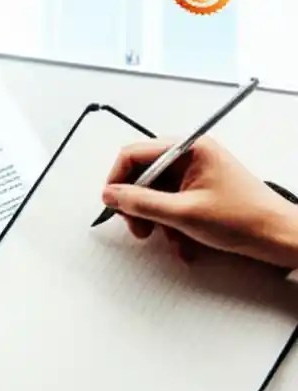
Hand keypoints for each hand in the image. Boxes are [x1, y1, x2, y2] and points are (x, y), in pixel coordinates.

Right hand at [101, 138, 297, 267]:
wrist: (280, 237)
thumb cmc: (245, 219)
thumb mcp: (183, 213)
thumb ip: (141, 203)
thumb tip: (111, 195)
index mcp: (189, 149)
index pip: (135, 154)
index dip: (118, 179)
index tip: (113, 203)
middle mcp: (192, 156)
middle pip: (144, 174)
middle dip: (137, 203)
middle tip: (137, 225)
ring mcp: (197, 173)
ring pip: (156, 192)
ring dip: (155, 217)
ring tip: (162, 237)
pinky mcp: (202, 190)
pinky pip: (172, 203)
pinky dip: (170, 222)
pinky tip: (181, 241)